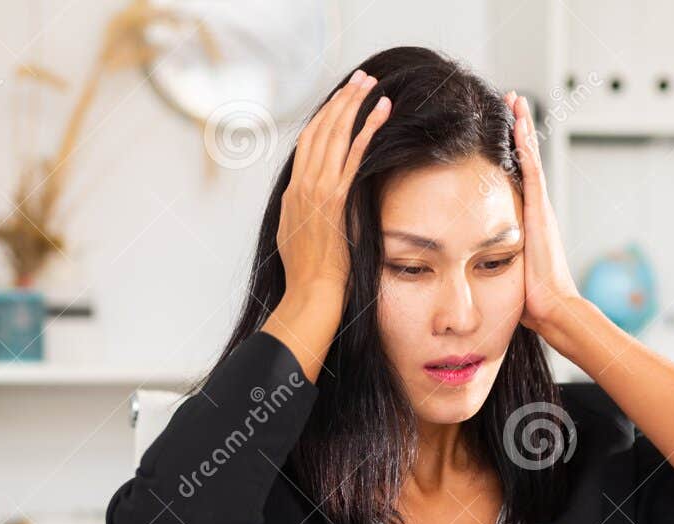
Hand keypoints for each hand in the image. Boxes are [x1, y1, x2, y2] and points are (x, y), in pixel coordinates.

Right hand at [274, 69, 390, 306]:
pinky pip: (353, 155)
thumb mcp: (297, 239)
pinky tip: (381, 111)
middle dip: (340, 101)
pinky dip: (367, 129)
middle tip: (359, 80)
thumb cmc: (308, 277)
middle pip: (320, 130)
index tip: (340, 102)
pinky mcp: (336, 199)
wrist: (310, 294)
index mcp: (293, 193)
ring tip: (370, 84)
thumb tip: (310, 207)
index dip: (324, 118)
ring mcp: (317, 191)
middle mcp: (302, 186)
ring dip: (354, 105)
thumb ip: (304, 215)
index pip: (308, 144)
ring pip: (335, 134)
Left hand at [504, 91, 581, 342]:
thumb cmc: (531, 301)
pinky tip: (518, 120)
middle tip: (511, 101)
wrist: (552, 308)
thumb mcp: (507, 275)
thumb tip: (473, 271)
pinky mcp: (539, 208)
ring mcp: (540, 206)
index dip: (512, 156)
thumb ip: (495, 266)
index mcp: (529, 222)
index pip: (519, 180)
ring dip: (522, 127)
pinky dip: (525, 142)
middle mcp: (537, 209)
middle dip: (518, 131)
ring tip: (515, 99)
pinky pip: (531, 166)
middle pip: (526, 160)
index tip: (501, 133)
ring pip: (529, 156)